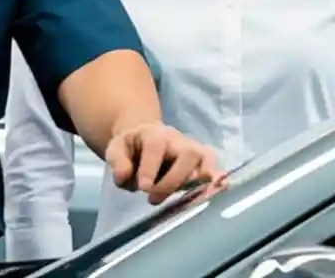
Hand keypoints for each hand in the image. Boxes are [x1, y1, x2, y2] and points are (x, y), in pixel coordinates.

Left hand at [105, 122, 221, 204]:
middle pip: (187, 154)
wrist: (145, 140)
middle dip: (173, 180)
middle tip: (153, 199)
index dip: (151, 167)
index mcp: (153, 134)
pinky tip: (219, 190)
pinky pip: (215, 167)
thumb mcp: (116, 150)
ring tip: (186, 200)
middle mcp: (178, 139)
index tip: (144, 188)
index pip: (155, 146)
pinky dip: (217, 179)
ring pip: (205, 160)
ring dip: (196, 182)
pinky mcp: (204, 161)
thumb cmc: (131, 148)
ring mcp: (194, 149)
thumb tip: (124, 175)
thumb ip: (117, 161)